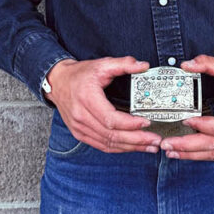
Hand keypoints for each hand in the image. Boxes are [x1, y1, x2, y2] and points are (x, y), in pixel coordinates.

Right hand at [45, 57, 159, 152]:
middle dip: (136, 140)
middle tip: (156, 141)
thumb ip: (123, 64)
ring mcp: (79, 128)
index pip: (110, 119)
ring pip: (107, 143)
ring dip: (130, 147)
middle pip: (111, 135)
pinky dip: (118, 148)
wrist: (57, 82)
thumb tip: (144, 65)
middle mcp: (81, 117)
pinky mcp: (80, 133)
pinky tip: (133, 148)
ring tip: (150, 147)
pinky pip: (101, 145)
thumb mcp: (101, 64)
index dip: (130, 124)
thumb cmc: (79, 74)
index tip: (147, 122)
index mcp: (87, 99)